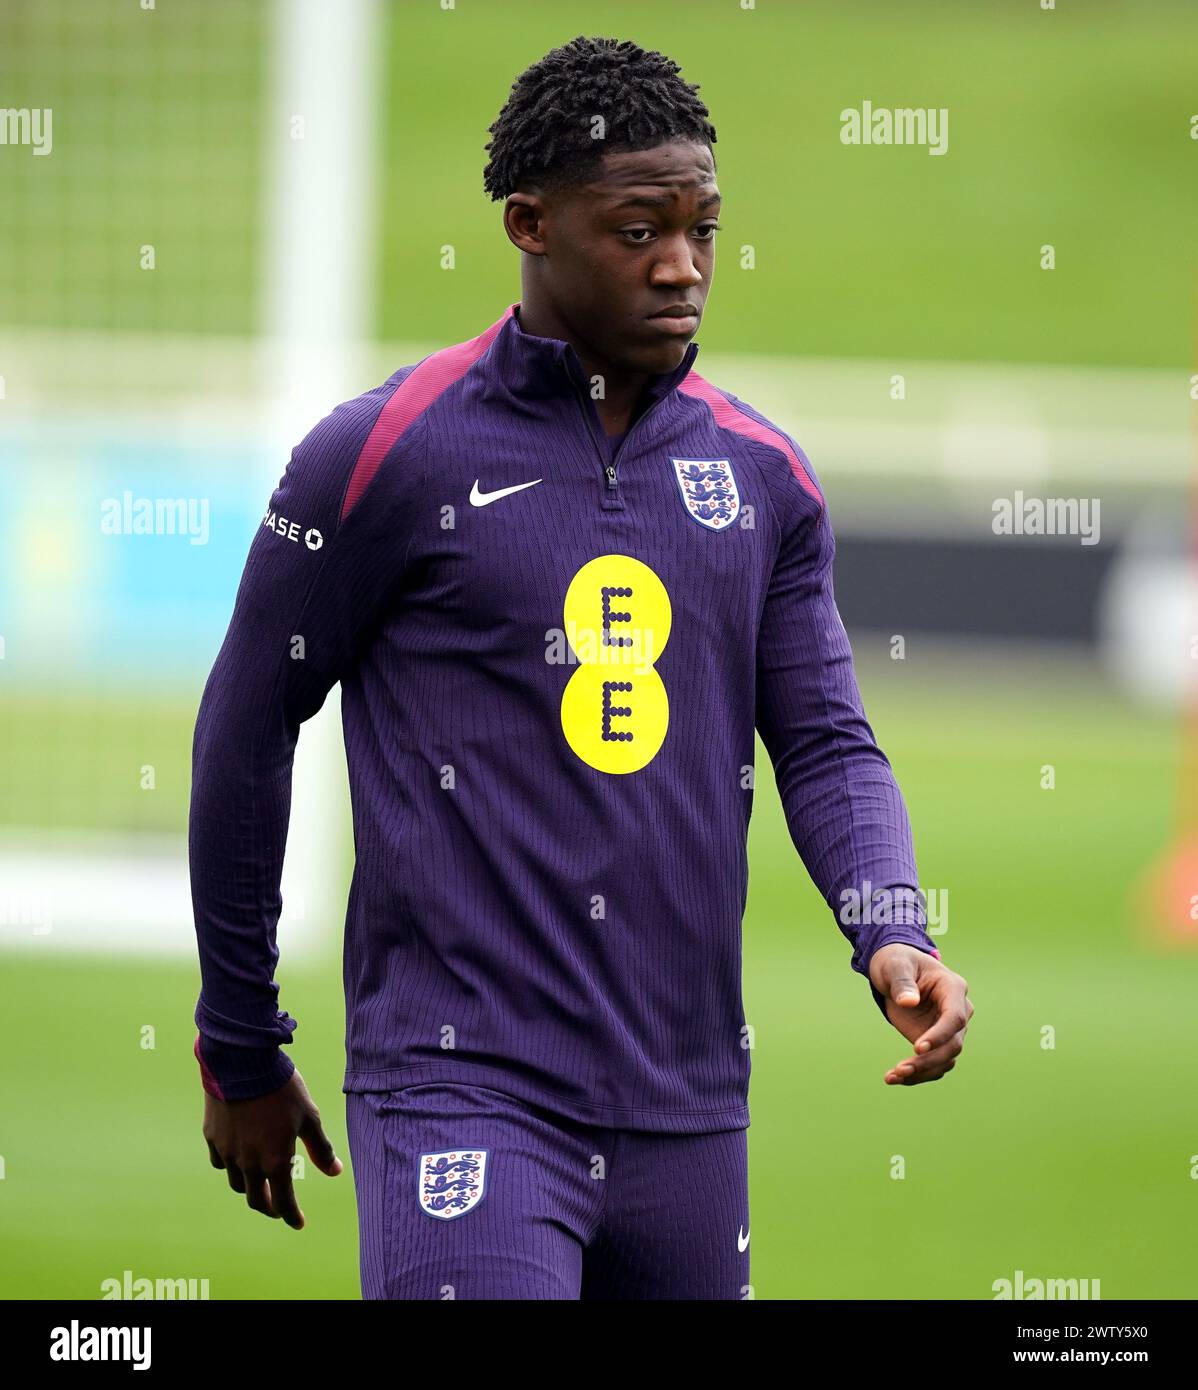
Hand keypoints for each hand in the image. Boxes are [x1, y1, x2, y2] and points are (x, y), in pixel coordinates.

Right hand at [202, 1070, 341, 1227]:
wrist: (242, 1062)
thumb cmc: (282, 1088)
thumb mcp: (309, 1117)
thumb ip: (321, 1148)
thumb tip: (335, 1172)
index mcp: (275, 1161)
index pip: (283, 1202)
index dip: (291, 1216)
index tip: (298, 1222)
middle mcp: (248, 1163)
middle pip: (256, 1199)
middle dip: (270, 1207)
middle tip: (279, 1208)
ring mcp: (227, 1151)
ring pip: (237, 1183)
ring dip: (251, 1188)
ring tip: (261, 1182)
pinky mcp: (212, 1137)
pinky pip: (221, 1162)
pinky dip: (232, 1167)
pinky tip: (240, 1158)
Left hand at [869, 944, 972, 1085]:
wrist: (895, 970)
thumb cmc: (897, 962)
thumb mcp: (895, 965)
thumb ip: (902, 982)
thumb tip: (909, 1002)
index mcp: (953, 988)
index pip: (955, 1017)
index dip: (939, 1034)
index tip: (917, 1048)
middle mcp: (957, 1011)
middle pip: (953, 1044)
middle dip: (928, 1060)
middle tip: (900, 1069)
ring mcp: (949, 1029)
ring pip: (945, 1059)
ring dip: (921, 1072)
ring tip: (892, 1077)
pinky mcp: (936, 1041)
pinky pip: (933, 1064)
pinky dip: (917, 1074)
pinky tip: (894, 1078)